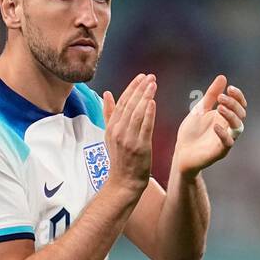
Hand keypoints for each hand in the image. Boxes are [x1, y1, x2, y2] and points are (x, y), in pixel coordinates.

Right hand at [102, 73, 155, 196]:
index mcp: (111, 127)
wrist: (124, 182)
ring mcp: (128, 140)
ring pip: (137, 113)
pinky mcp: (140, 147)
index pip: (122, 102)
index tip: (141, 77)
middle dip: (140, 89)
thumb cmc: (120, 159)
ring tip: (153, 84)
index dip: (132, 88)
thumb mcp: (110, 135)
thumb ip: (109, 113)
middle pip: (130, 105)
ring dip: (145, 97)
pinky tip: (153, 102)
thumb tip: (106, 93)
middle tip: (150, 77)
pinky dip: (148, 114)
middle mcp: (118, 132)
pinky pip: (145, 127)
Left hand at [176, 75, 246, 179]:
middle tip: (221, 98)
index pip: (240, 104)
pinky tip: (215, 126)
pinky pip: (228, 143)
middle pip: (241, 114)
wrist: (181, 152)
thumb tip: (223, 77)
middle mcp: (228, 128)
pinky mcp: (220, 152)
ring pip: (238, 128)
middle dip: (233, 104)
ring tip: (220, 108)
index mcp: (225, 117)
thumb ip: (211, 95)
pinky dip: (223, 134)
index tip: (230, 88)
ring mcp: (225, 140)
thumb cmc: (191, 132)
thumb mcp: (200, 109)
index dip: (238, 96)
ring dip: (231, 116)